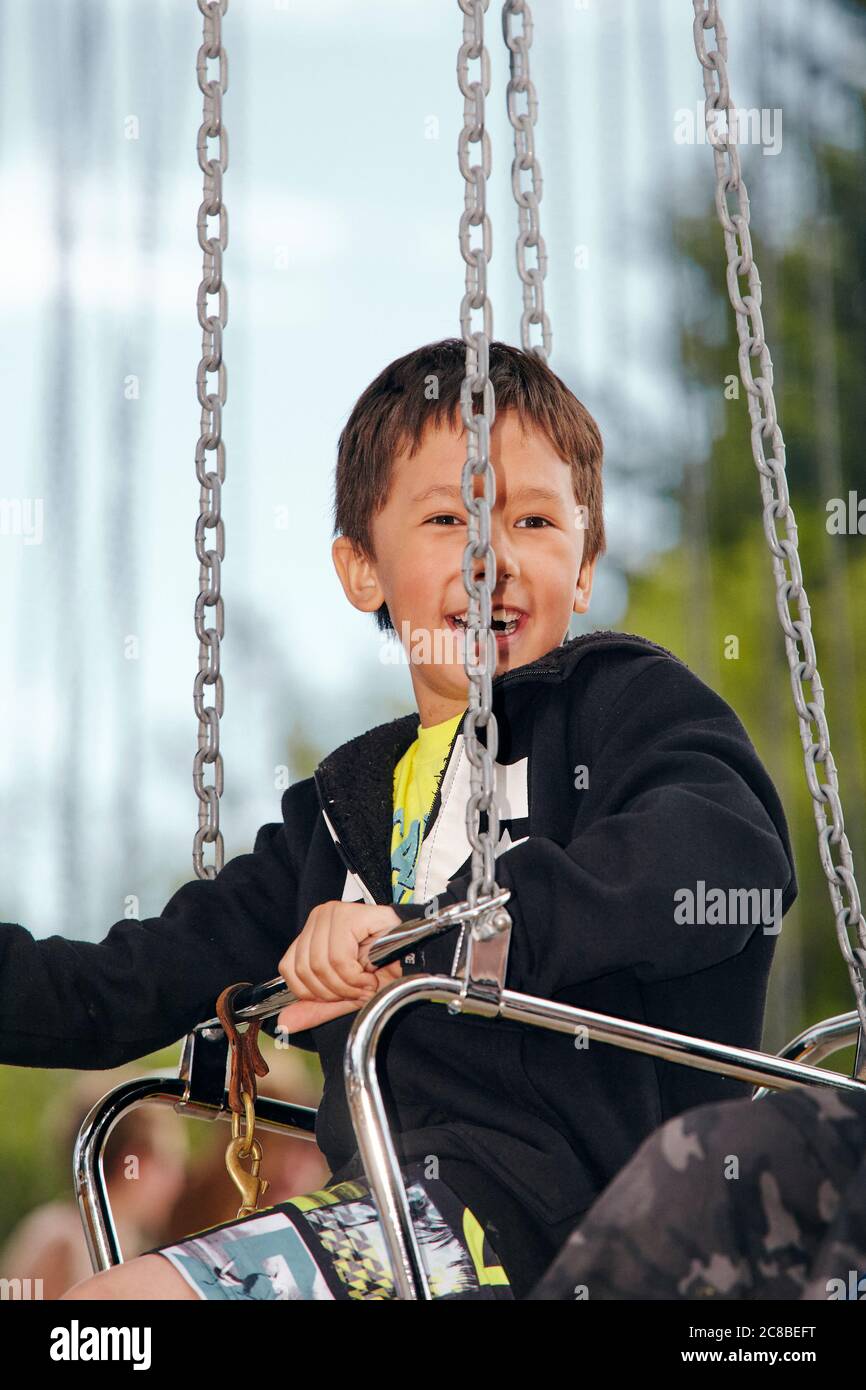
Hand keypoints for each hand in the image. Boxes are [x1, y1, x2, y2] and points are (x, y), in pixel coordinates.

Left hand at [276, 901, 402, 1035]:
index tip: (340, 993)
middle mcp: (319, 917)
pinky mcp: (350, 915)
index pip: (289, 969)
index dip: (313, 992)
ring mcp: (333, 913)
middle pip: (305, 969)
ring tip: (366, 980)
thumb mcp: (344, 994)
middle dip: (335, 990)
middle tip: (358, 988)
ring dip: (348, 984)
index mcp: (311, 932)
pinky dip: (355, 975)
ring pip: (321, 965)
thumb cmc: (382, 970)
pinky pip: (339, 959)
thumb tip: (284, 1021)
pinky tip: (370, 970)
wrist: (415, 956)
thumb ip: (314, 1007)